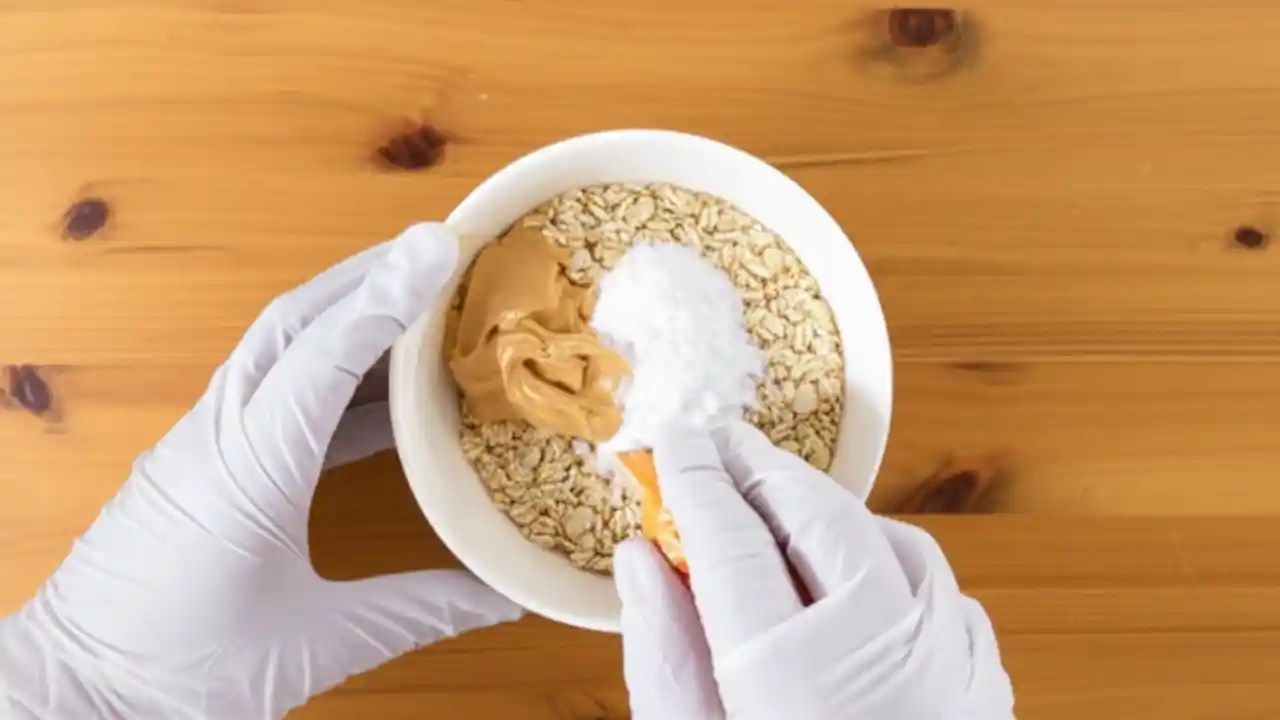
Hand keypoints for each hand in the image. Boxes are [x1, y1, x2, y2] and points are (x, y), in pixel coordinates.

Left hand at [0, 224, 521, 719]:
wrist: (72, 696)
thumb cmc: (173, 676)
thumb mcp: (311, 646)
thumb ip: (416, 611)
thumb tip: (505, 592)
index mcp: (244, 473)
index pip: (321, 358)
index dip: (386, 298)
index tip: (441, 247)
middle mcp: (216, 438)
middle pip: (293, 324)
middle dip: (370, 276)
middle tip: (443, 248)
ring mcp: (201, 445)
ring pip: (280, 349)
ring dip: (349, 314)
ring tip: (421, 298)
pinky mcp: (201, 463)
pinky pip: (274, 391)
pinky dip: (332, 371)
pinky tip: (380, 389)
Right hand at [615, 421, 1013, 718]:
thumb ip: (664, 650)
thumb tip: (643, 555)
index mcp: (789, 675)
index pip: (727, 533)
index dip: (693, 475)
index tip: (668, 442)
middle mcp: (883, 652)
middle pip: (816, 513)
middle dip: (758, 467)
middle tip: (715, 443)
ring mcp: (947, 665)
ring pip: (887, 538)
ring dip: (825, 508)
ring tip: (770, 500)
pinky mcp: (981, 685)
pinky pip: (935, 586)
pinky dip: (886, 558)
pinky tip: (847, 567)